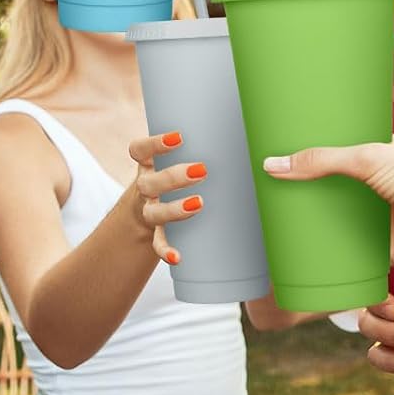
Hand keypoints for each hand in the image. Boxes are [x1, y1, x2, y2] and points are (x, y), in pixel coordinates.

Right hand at [127, 129, 206, 263]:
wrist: (146, 209)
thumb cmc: (174, 175)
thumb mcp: (178, 158)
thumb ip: (204, 147)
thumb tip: (254, 143)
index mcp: (148, 165)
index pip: (140, 150)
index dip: (155, 143)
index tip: (180, 137)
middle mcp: (145, 187)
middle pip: (149, 183)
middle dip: (173, 177)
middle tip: (202, 170)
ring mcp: (148, 210)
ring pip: (153, 213)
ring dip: (174, 209)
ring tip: (199, 203)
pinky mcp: (155, 232)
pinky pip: (157, 242)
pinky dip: (165, 250)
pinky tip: (177, 257)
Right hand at [262, 134, 393, 274]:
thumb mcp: (370, 159)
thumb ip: (323, 160)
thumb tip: (277, 164)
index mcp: (388, 152)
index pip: (347, 144)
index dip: (321, 144)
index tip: (290, 144)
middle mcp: (385, 182)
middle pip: (340, 181)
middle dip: (314, 182)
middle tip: (280, 179)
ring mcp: (383, 213)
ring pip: (342, 212)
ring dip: (319, 213)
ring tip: (282, 209)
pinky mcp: (381, 244)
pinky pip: (348, 244)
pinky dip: (330, 244)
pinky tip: (306, 241)